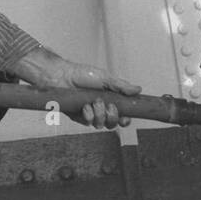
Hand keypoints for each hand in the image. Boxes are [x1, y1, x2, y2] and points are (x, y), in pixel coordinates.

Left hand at [11, 47, 140, 129]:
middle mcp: (101, 108)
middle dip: (112, 116)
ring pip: (101, 125)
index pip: (122, 115)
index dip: (125, 120)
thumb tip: (138, 90)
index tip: (125, 118)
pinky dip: (88, 115)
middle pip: (113, 123)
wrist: (62, 77)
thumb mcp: (105, 78)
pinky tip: (84, 106)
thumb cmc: (81, 74)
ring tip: (94, 102)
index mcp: (110, 100)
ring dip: (100, 114)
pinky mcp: (79, 117)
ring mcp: (90, 114)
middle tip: (108, 106)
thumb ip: (121, 86)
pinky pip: (88, 123)